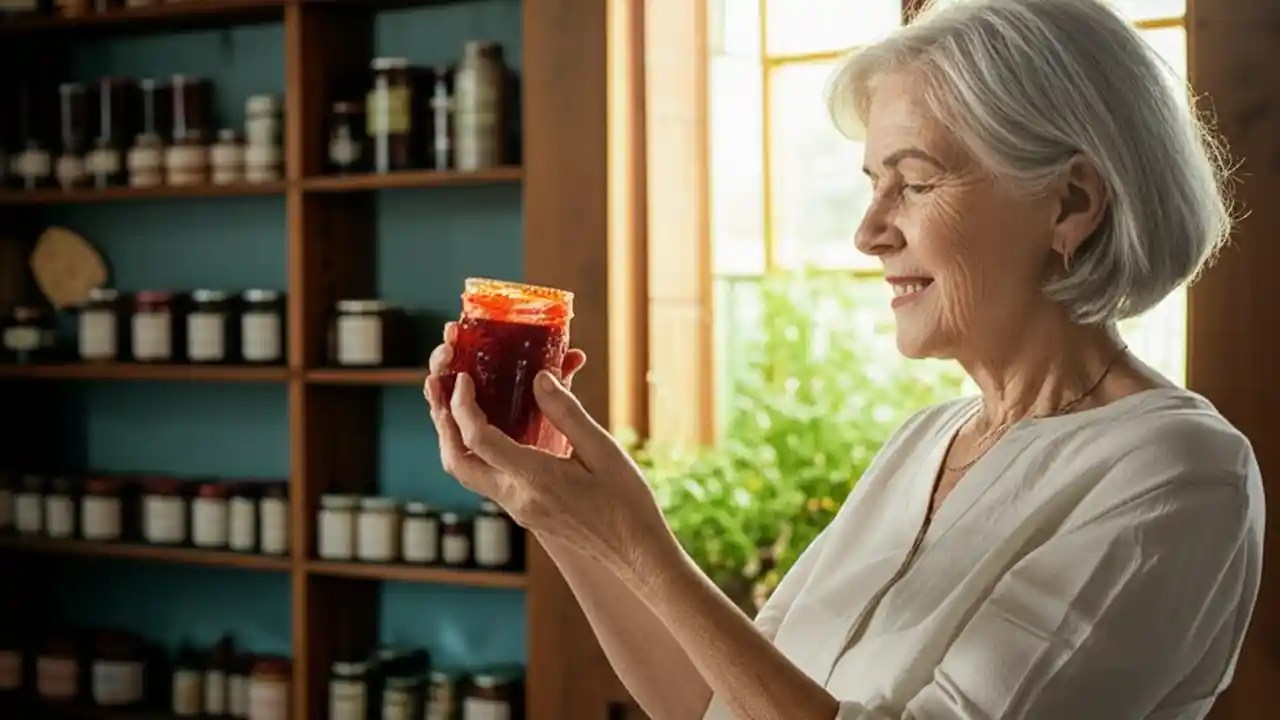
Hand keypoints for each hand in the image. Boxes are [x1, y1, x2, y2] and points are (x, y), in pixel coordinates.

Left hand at [423, 326, 669, 578]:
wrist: (635, 554)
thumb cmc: (626, 503)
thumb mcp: (602, 450)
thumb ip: (566, 413)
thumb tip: (538, 378)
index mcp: (535, 479)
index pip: (479, 439)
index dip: (463, 406)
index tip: (464, 379)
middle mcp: (517, 498)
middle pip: (457, 463)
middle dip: (443, 425)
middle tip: (441, 392)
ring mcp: (518, 510)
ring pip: (467, 475)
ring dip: (455, 441)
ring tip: (456, 408)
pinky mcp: (526, 513)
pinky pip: (488, 481)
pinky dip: (477, 453)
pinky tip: (491, 432)